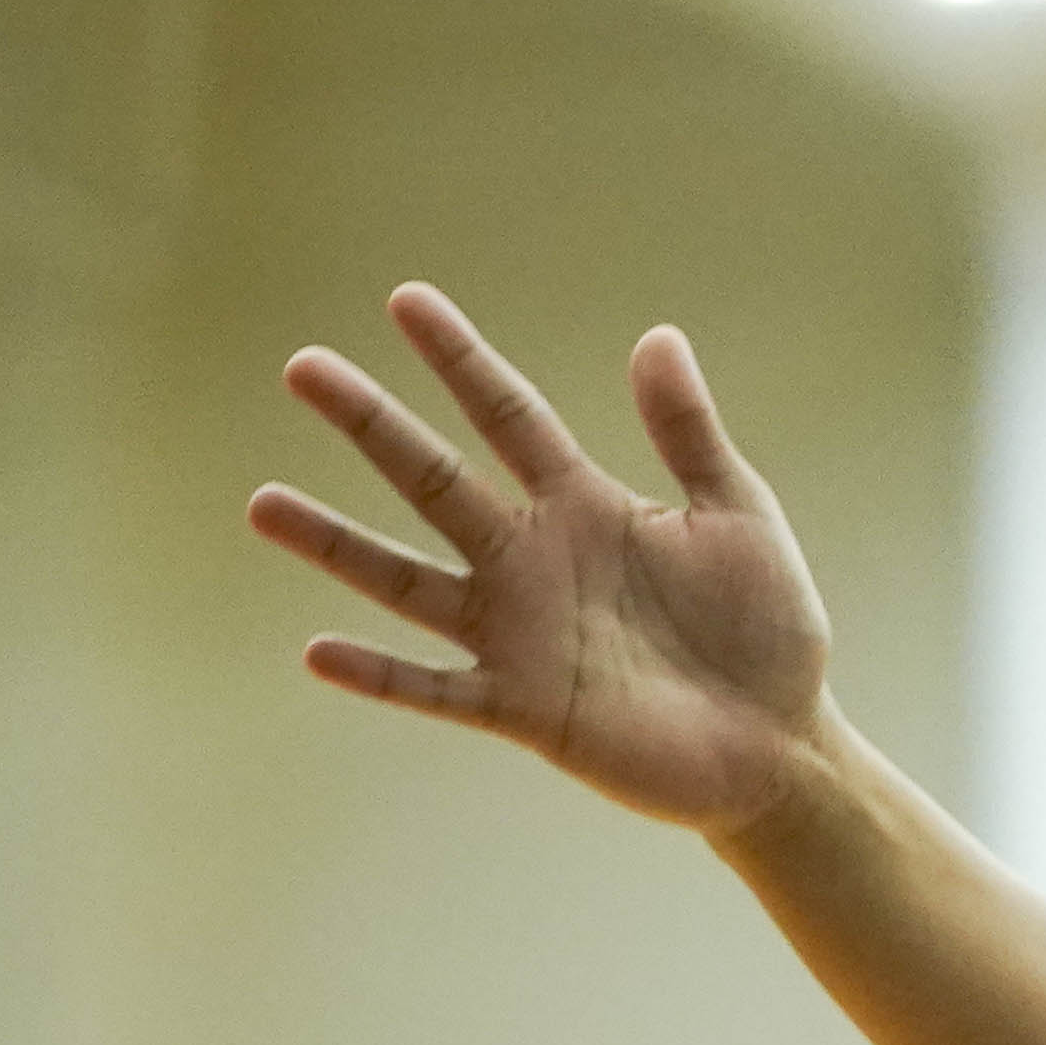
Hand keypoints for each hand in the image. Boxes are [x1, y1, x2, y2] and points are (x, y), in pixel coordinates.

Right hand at [251, 286, 842, 835]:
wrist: (782, 744)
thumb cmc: (766, 630)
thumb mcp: (739, 518)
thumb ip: (689, 435)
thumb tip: (659, 336)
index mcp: (585, 506)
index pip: (508, 417)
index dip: (460, 361)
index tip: (406, 300)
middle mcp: (533, 560)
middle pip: (435, 480)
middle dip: (372, 425)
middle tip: (303, 367)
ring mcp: (520, 634)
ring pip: (408, 581)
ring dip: (338, 545)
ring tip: (263, 502)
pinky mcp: (526, 707)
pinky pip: (437, 688)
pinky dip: (380, 675)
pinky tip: (317, 650)